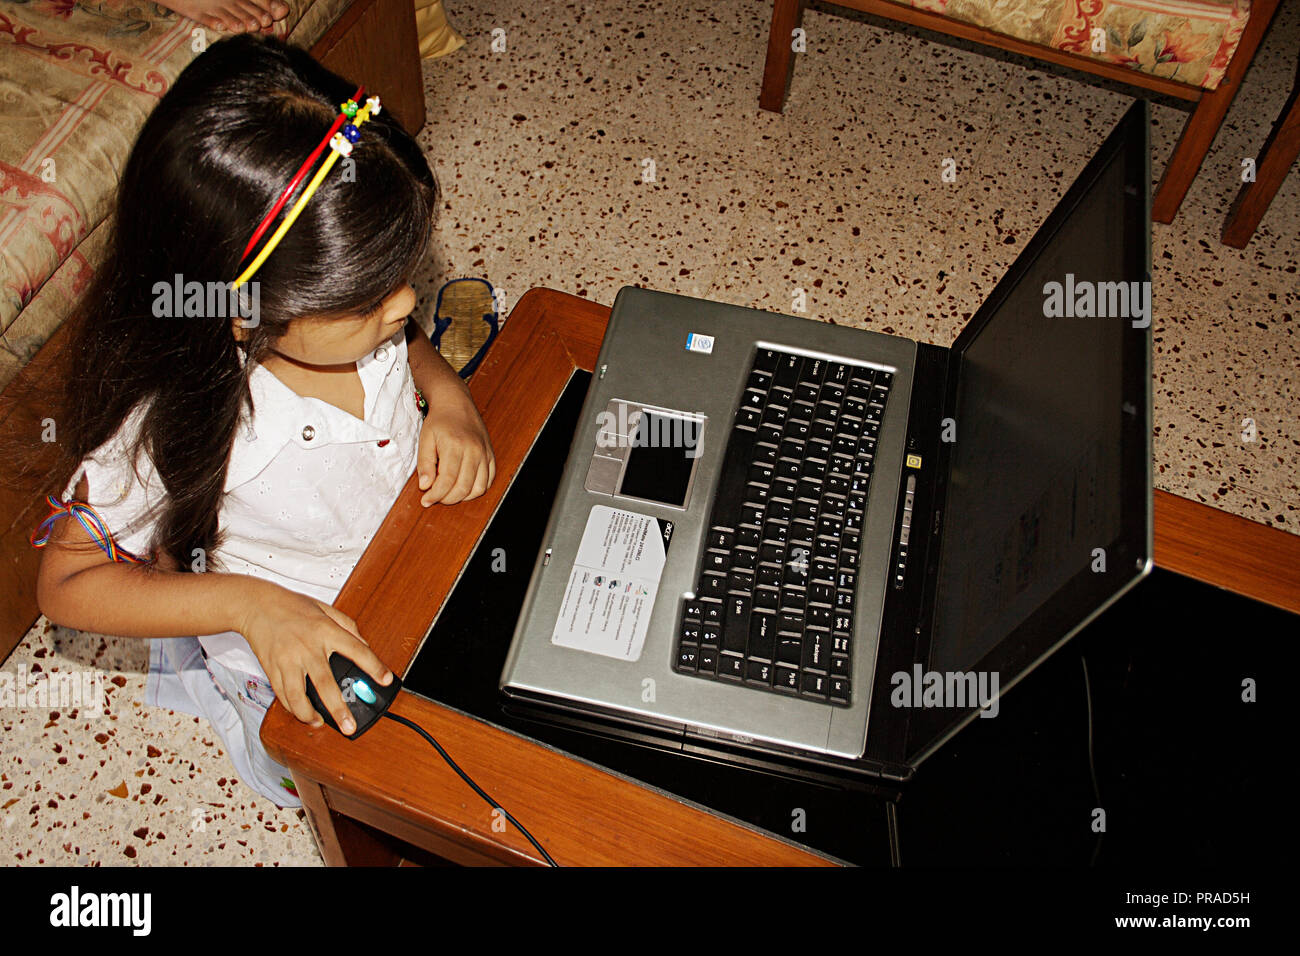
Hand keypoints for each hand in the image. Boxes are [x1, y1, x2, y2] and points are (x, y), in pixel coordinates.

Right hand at [236, 579, 392, 734]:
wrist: (256, 605)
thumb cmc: (292, 606)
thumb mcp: (326, 608)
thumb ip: (348, 626)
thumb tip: (364, 645)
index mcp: (325, 630)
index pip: (356, 650)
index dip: (374, 666)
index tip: (386, 680)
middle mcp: (307, 647)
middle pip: (325, 682)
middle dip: (338, 708)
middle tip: (349, 726)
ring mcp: (288, 660)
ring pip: (298, 695)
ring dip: (308, 715)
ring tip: (319, 723)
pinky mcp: (272, 668)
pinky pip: (282, 694)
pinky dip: (292, 708)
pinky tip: (302, 713)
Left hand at [416, 383, 495, 505]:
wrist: (456, 403)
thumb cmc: (439, 421)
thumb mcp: (425, 439)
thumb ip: (424, 464)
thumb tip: (425, 486)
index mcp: (455, 445)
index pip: (447, 480)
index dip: (435, 495)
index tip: (426, 501)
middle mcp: (473, 450)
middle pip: (463, 487)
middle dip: (447, 499)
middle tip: (435, 497)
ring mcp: (484, 453)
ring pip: (478, 488)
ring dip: (462, 497)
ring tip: (448, 493)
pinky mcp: (490, 455)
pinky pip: (488, 481)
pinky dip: (476, 490)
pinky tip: (463, 488)